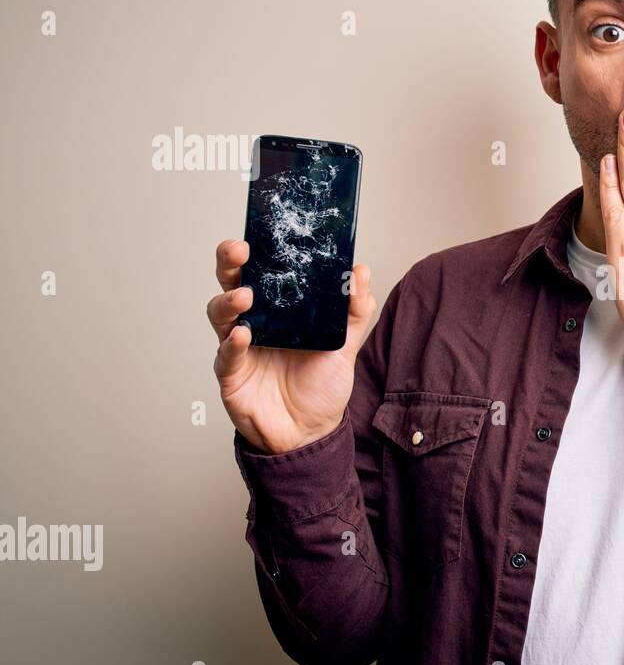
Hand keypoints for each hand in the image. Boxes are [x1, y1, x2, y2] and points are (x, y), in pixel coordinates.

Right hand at [207, 239, 376, 453]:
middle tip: (240, 250)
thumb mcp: (345, 344)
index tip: (259, 231)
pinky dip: (233, 344)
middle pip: (231, 283)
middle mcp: (254, 322)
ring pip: (220, 315)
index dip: (255, 250)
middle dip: (230, 263)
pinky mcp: (232, 375)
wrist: (311, 432)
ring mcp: (239, 347)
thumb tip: (361, 270)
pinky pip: (226, 356)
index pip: (261, 270)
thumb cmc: (321, 385)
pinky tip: (244, 337)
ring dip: (229, 300)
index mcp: (279, 309)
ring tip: (245, 296)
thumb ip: (355, 310)